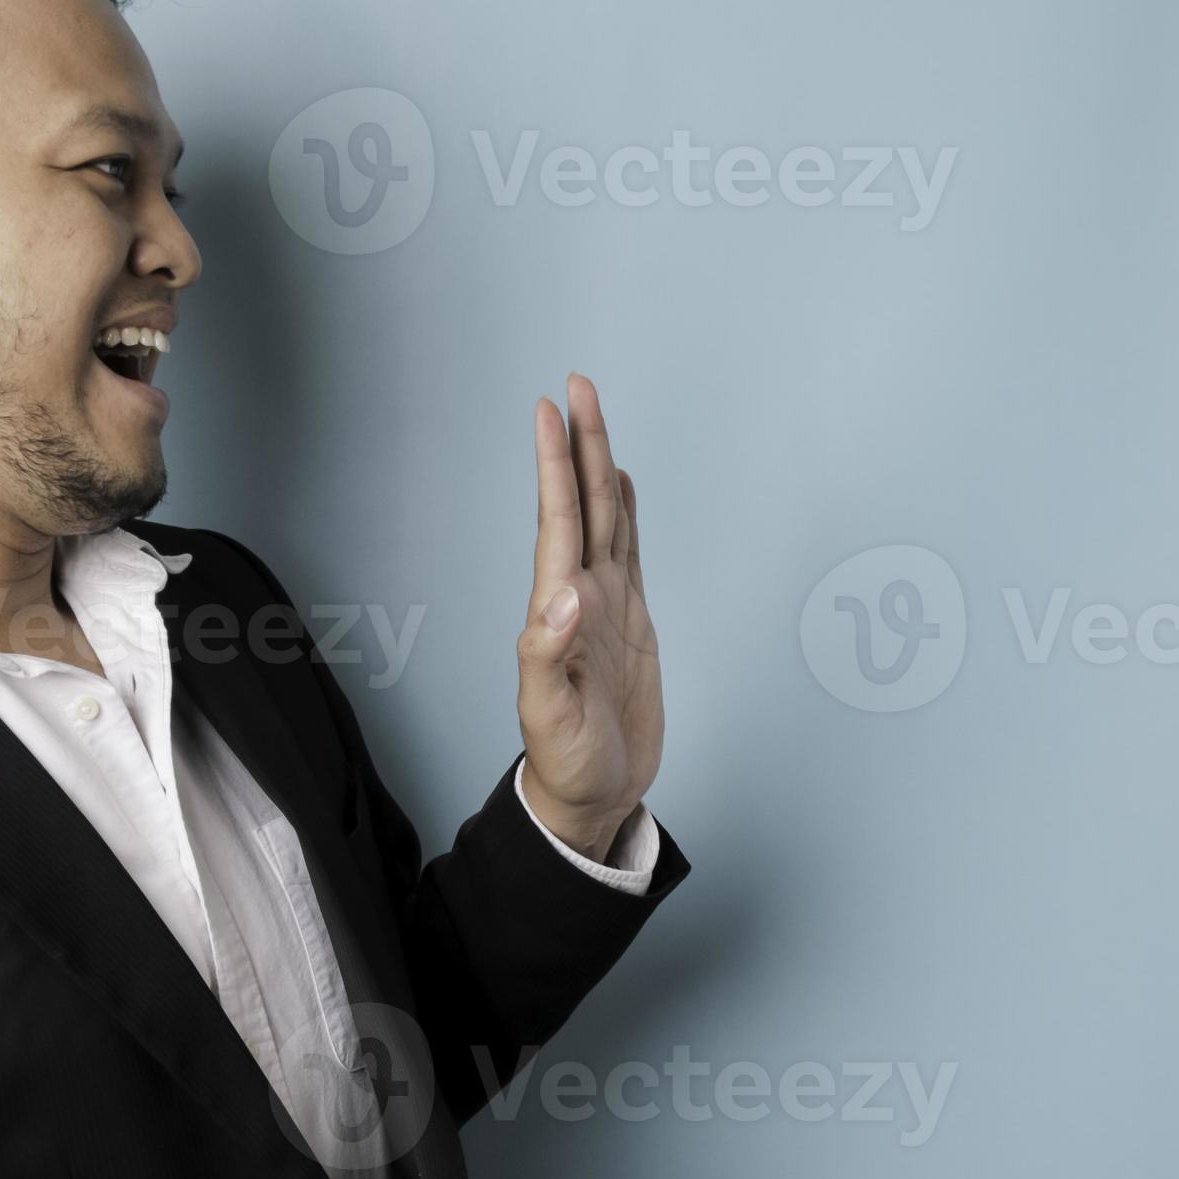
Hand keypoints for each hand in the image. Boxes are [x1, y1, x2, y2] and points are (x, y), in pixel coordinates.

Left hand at [516, 374, 663, 861]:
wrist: (591, 794)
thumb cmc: (565, 763)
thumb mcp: (549, 717)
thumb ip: (548, 655)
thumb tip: (563, 595)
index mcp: (557, 611)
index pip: (558, 522)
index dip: (556, 466)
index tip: (550, 410)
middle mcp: (578, 596)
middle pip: (584, 504)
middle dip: (581, 445)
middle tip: (578, 384)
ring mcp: (606, 605)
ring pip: (607, 519)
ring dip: (602, 466)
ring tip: (596, 415)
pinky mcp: (630, 622)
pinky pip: (629, 552)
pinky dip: (628, 513)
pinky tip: (624, 485)